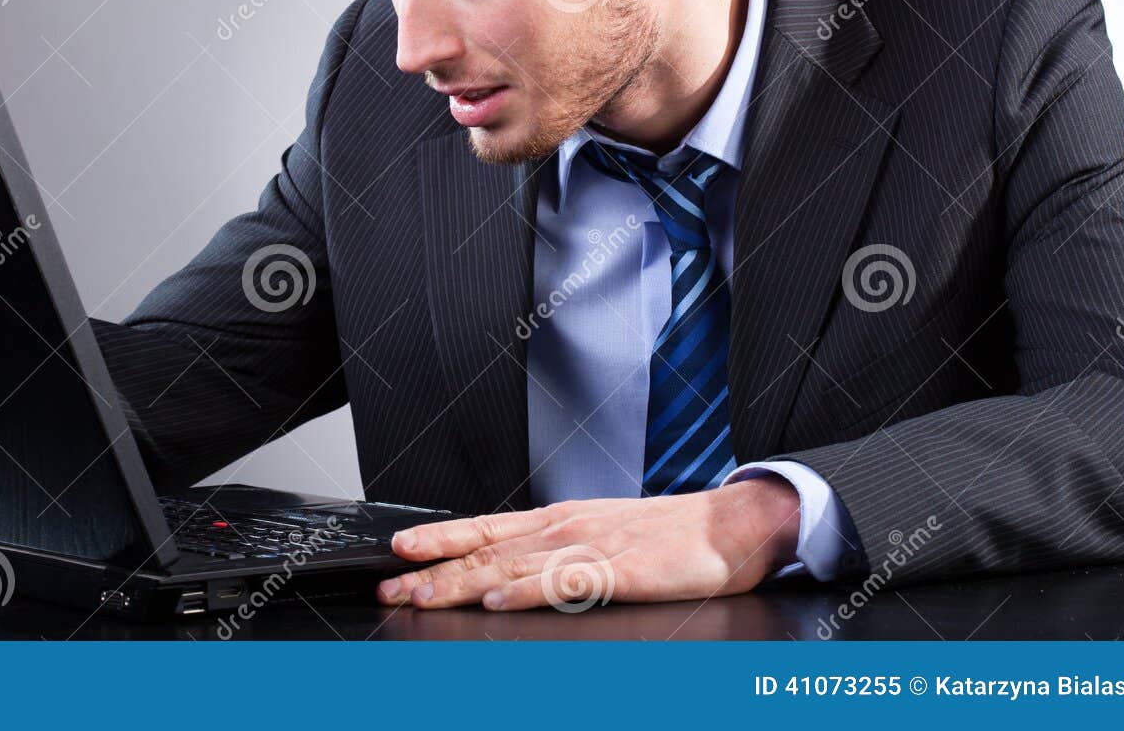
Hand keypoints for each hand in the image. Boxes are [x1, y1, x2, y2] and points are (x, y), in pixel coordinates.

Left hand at [377, 476, 801, 610]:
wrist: (731, 526)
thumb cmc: (667, 536)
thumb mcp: (601, 535)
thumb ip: (556, 553)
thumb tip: (507, 572)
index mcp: (559, 521)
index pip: (484, 528)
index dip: (438, 539)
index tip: (398, 552)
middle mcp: (566, 528)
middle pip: (487, 551)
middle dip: (434, 570)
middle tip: (392, 587)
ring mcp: (593, 548)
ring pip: (514, 567)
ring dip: (463, 582)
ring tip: (424, 595)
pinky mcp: (622, 572)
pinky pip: (567, 583)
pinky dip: (528, 592)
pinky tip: (499, 602)